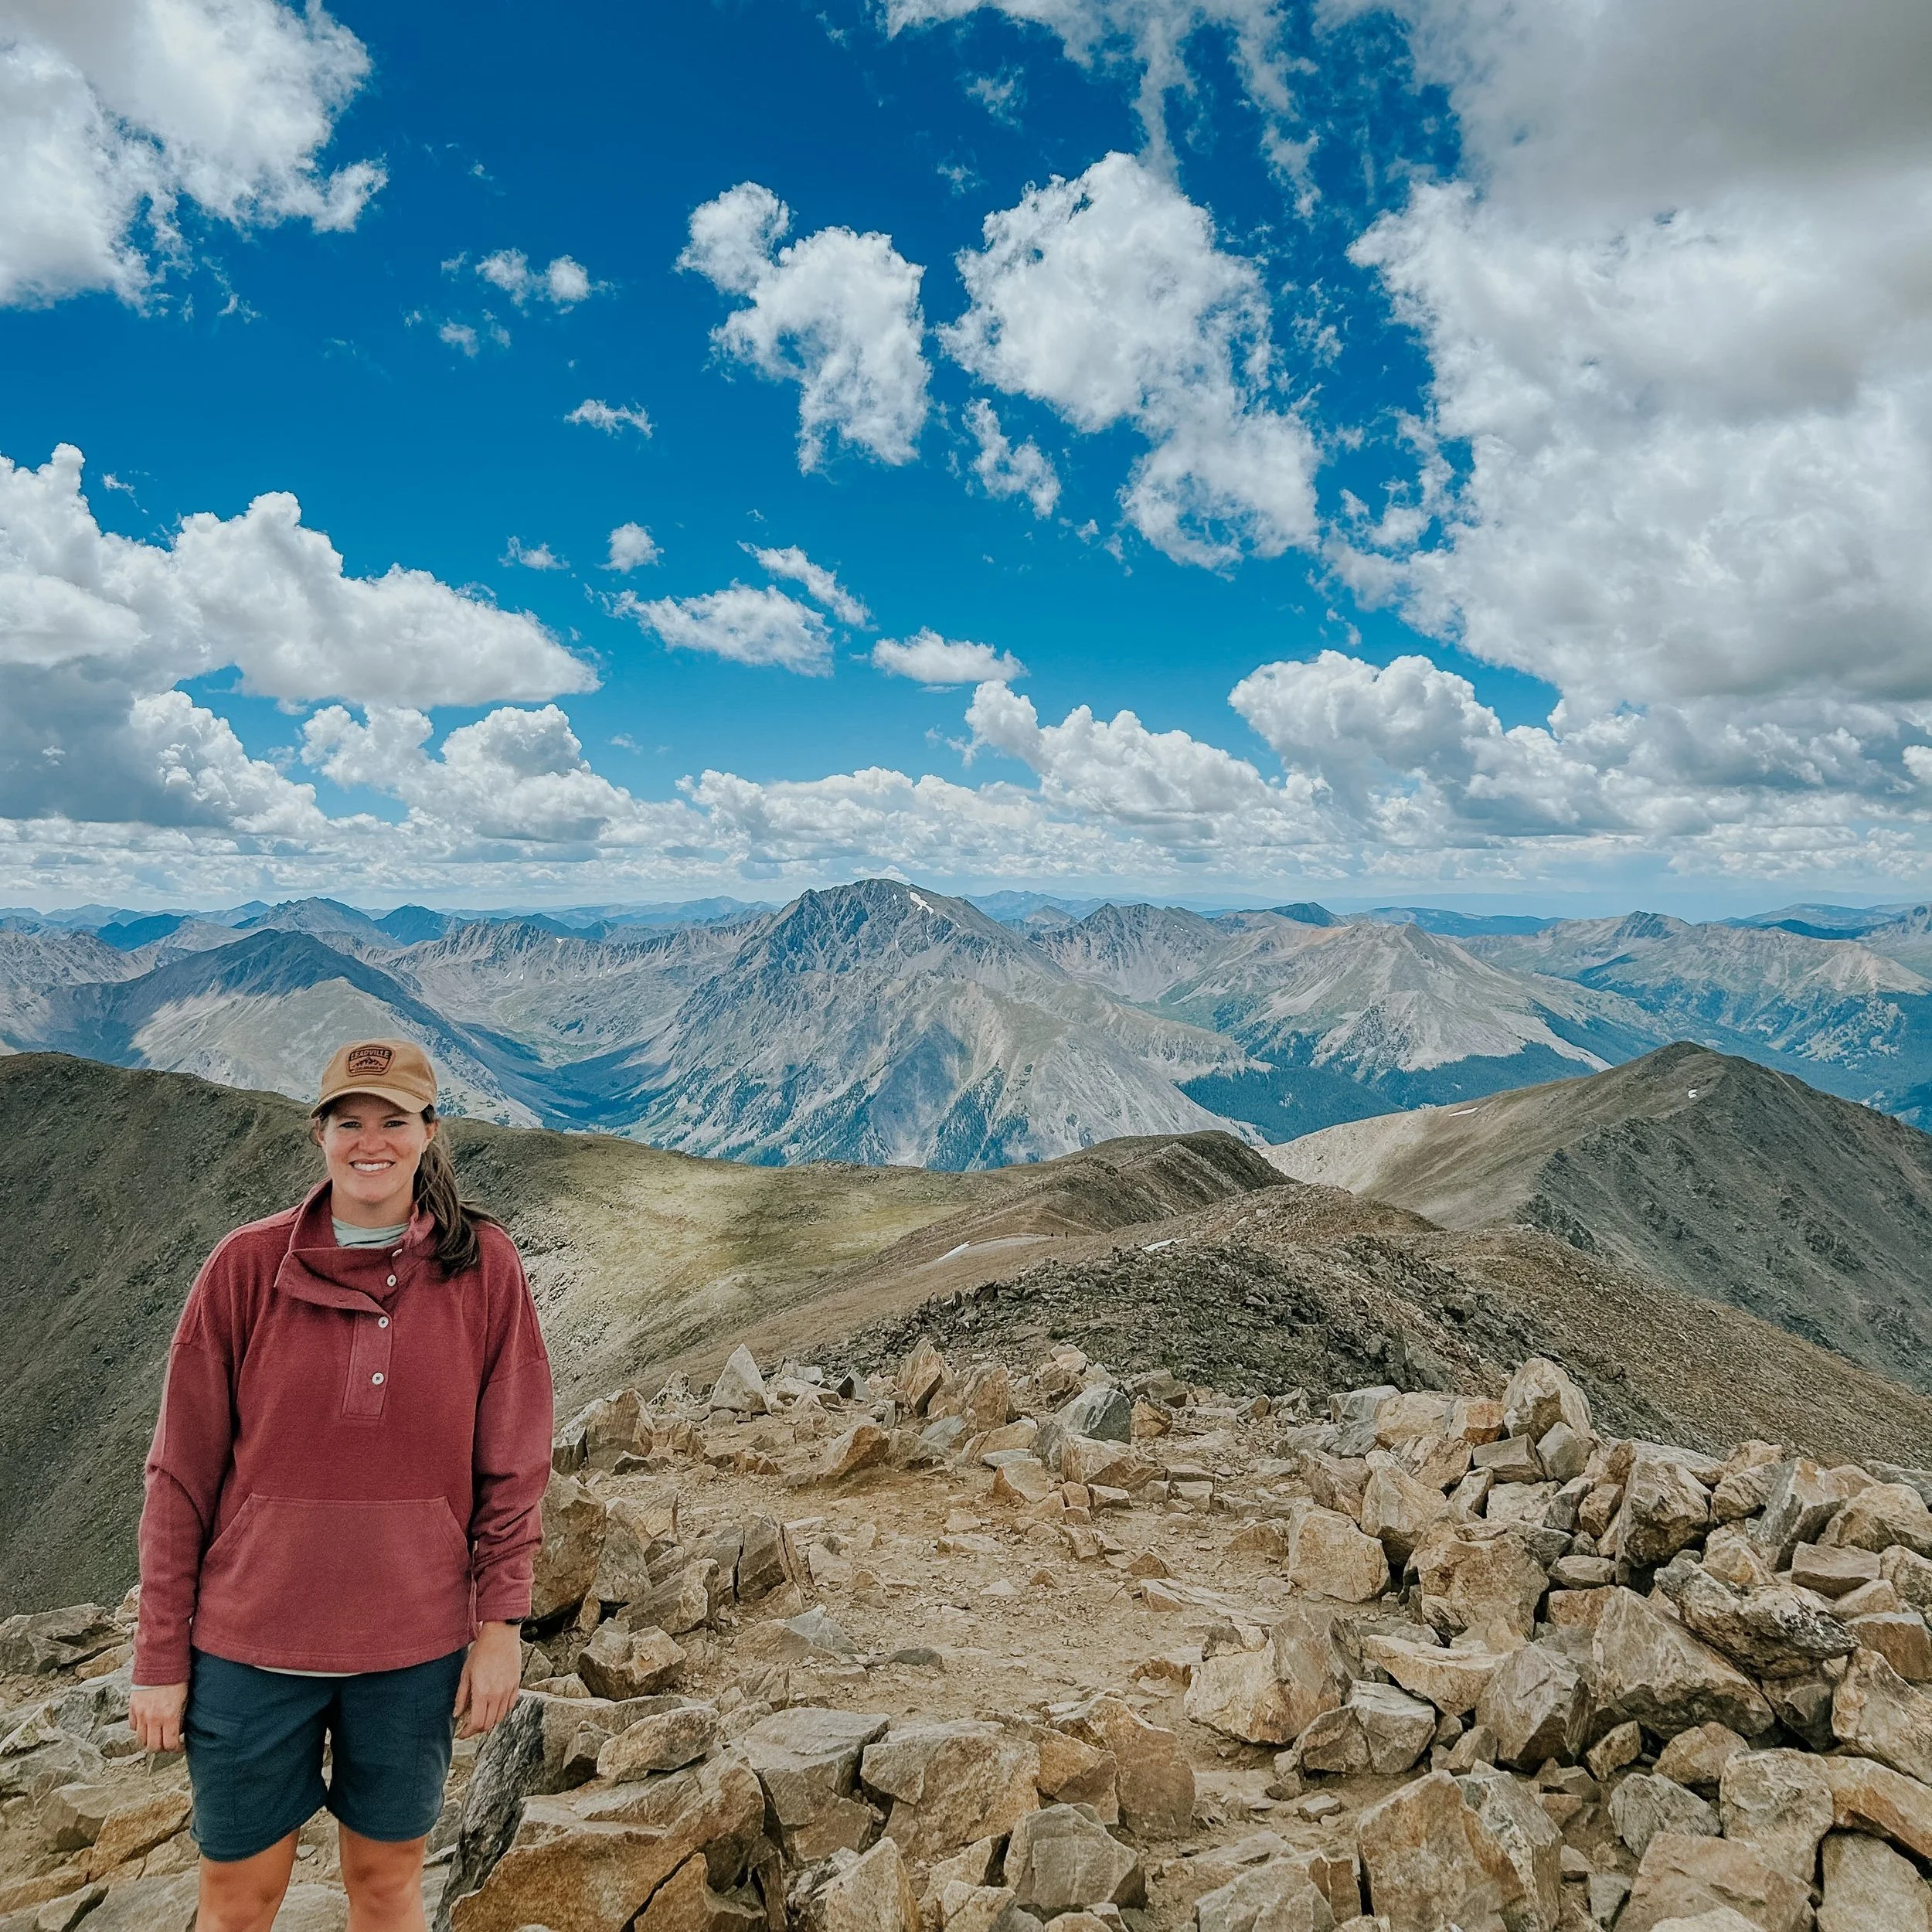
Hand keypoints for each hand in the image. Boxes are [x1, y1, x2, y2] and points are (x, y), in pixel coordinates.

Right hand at [130, 1682, 186, 1754]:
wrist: (160, 1662)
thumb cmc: (177, 1678)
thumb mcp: (184, 1698)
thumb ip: (180, 1716)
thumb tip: (180, 1730)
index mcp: (169, 1716)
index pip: (170, 1744)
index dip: (176, 1749)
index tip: (180, 1746)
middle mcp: (153, 1718)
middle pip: (152, 1747)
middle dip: (161, 1749)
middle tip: (167, 1744)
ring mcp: (141, 1714)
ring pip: (141, 1740)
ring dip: (149, 1741)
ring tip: (157, 1736)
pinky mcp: (132, 1708)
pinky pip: (133, 1727)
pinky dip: (139, 1729)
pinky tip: (148, 1724)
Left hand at [454, 1622, 521, 1738]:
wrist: (501, 1635)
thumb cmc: (481, 1652)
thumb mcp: (466, 1673)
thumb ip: (461, 1696)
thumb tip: (457, 1714)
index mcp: (482, 1693)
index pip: (477, 1723)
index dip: (468, 1732)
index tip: (462, 1733)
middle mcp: (497, 1695)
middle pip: (489, 1724)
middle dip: (477, 1729)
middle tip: (470, 1727)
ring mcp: (508, 1690)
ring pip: (500, 1717)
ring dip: (490, 1722)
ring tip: (482, 1717)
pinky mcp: (516, 1684)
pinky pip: (510, 1705)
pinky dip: (502, 1711)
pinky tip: (495, 1706)